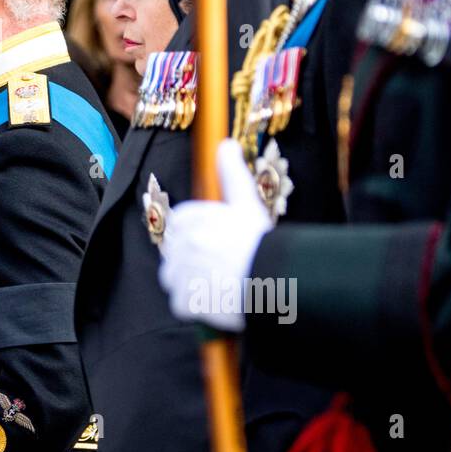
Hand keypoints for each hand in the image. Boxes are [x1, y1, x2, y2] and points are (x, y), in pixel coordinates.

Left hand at [159, 139, 270, 331]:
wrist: (277, 282)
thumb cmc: (262, 243)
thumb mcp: (247, 203)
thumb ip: (231, 174)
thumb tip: (225, 143)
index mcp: (191, 219)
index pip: (180, 227)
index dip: (199, 238)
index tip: (218, 246)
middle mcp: (183, 244)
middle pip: (174, 255)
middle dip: (194, 263)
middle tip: (223, 269)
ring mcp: (182, 274)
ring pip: (173, 281)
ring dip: (191, 286)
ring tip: (219, 286)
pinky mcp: (185, 301)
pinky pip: (180, 305)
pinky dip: (195, 308)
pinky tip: (217, 302)